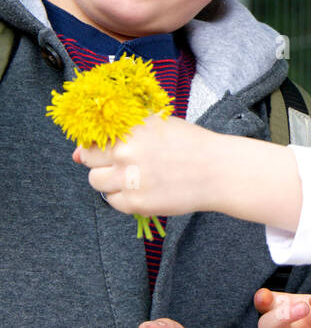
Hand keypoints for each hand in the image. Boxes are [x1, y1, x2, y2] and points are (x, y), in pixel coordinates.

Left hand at [74, 115, 300, 229]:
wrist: (217, 170)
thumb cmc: (188, 144)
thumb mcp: (155, 125)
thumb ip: (118, 134)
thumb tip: (76, 155)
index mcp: (129, 127)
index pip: (91, 137)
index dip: (99, 144)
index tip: (112, 149)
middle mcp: (125, 151)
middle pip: (89, 160)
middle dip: (103, 162)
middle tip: (127, 163)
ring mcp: (129, 178)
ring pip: (96, 182)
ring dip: (110, 181)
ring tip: (135, 177)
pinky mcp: (136, 203)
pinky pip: (113, 202)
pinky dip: (124, 198)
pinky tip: (144, 189)